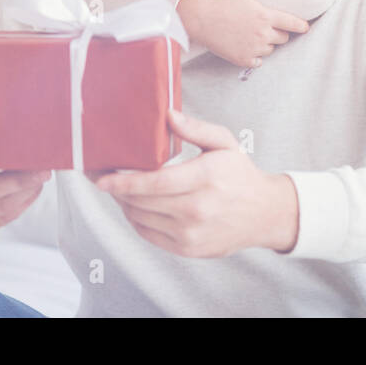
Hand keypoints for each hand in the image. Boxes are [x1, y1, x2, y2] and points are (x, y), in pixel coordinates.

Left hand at [92, 109, 299, 256]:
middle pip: (141, 202)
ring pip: (140, 218)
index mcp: (205, 179)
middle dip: (117, 189)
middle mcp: (197, 210)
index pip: (154, 183)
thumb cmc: (240, 175)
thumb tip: (168, 115)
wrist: (264, 214)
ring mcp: (190, 233)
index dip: (123, 181)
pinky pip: (148, 234)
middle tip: (104, 176)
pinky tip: (136, 205)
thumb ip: (196, 128)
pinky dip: (136, 219)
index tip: (101, 177)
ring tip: (120, 188)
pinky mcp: (187, 249)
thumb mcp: (224, 143)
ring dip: (125, 203)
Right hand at [177, 0, 309, 67]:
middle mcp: (262, 35)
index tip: (305, 27)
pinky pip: (258, 61)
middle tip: (266, 25)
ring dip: (266, 44)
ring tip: (253, 34)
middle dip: (279, 32)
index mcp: (265, 16)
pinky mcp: (242, 59)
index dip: (302, 26)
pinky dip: (255, 55)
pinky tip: (246, 46)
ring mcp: (252, 49)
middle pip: (283, 38)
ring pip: (270, 50)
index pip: (293, 24)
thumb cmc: (221, 0)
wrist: (198, 18)